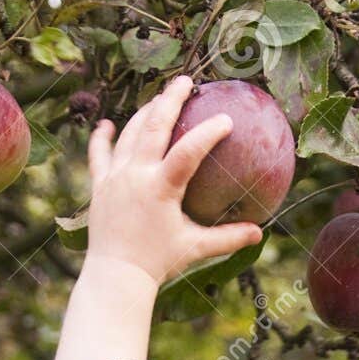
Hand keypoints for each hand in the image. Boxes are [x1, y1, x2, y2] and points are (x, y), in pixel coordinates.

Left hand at [85, 75, 262, 286]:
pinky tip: (107, 124)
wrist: (115, 278)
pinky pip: (99, 155)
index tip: (226, 119)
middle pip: (154, 125)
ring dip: (144, 112)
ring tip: (158, 100)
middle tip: (186, 82)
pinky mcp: (99, 187)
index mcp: (161, 188)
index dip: (209, 133)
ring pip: (129, 134)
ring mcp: (115, 178)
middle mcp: (136, 176)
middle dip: (171, 99)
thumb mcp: (195, 248)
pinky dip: (103, 138)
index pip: (189, 151)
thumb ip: (228, 238)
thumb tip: (260, 233)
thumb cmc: (158, 264)